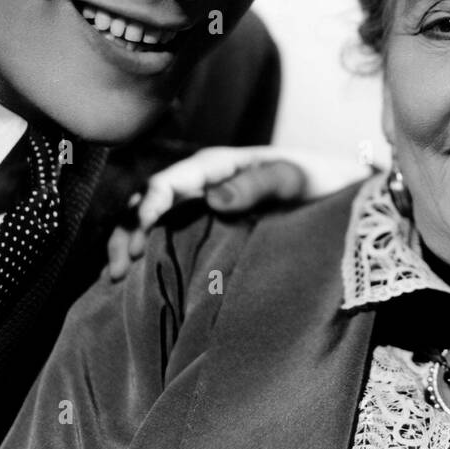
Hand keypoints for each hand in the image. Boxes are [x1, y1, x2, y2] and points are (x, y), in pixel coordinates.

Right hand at [107, 146, 307, 279]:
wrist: (335, 194)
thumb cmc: (318, 181)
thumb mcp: (294, 179)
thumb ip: (258, 184)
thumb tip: (215, 198)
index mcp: (217, 167)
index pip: (170, 181)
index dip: (151, 203)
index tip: (143, 230)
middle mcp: (200, 183)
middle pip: (148, 202)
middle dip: (127, 231)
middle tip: (118, 267)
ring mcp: (198, 206)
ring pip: (147, 222)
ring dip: (126, 245)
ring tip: (115, 277)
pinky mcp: (203, 228)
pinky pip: (165, 239)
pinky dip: (143, 256)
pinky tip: (131, 282)